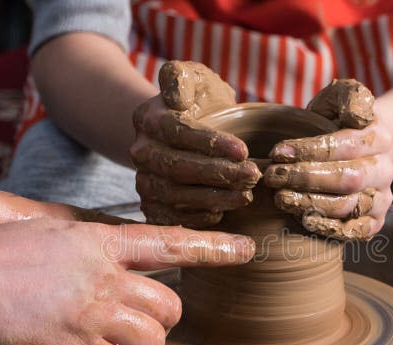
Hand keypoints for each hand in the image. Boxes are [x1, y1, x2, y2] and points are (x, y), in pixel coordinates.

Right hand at [0, 219, 254, 344]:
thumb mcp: (36, 235)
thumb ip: (76, 250)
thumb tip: (95, 263)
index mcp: (96, 243)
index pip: (168, 242)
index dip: (213, 248)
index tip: (247, 250)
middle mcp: (106, 278)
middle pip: (167, 306)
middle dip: (157, 322)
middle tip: (131, 331)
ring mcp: (96, 316)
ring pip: (152, 341)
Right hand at [130, 61, 261, 226]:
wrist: (184, 131)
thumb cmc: (197, 102)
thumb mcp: (194, 79)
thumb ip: (182, 77)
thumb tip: (175, 94)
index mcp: (148, 118)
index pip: (178, 132)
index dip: (211, 143)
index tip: (243, 151)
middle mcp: (140, 152)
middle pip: (178, 167)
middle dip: (218, 174)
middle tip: (252, 176)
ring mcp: (143, 181)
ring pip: (175, 195)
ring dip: (213, 198)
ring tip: (245, 195)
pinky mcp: (151, 206)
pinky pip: (170, 218)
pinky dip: (196, 218)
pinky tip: (222, 213)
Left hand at [263, 79, 392, 239]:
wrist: (361, 149)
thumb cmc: (339, 121)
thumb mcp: (341, 98)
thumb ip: (349, 96)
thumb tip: (358, 114)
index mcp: (379, 137)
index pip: (344, 145)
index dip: (309, 150)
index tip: (277, 152)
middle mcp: (385, 170)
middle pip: (347, 179)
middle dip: (306, 179)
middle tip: (273, 177)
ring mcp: (382, 198)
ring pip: (348, 207)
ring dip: (310, 204)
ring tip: (281, 198)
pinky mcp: (374, 221)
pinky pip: (355, 231)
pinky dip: (330, 229)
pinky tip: (304, 219)